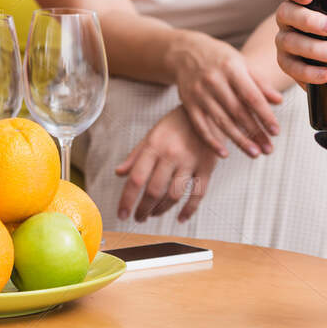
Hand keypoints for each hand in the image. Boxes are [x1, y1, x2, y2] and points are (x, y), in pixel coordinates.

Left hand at [114, 106, 221, 223]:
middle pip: (154, 191)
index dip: (127, 200)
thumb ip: (135, 155)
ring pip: (174, 195)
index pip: (136, 178)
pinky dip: (189, 209)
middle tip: (138, 218)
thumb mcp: (152, 134)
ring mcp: (190, 161)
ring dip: (161, 210)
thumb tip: (119, 173)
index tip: (122, 213)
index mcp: (154, 146)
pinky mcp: (207, 166)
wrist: (207, 110)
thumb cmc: (176, 123)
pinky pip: (198, 193)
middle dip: (143, 209)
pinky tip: (181, 217)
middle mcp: (171, 154)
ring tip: (153, 214)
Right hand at [167, 33, 281, 158]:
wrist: (185, 52)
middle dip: (255, 132)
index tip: (276, 131)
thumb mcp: (241, 63)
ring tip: (254, 153)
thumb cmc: (220, 58)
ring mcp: (199, 93)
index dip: (265, 115)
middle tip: (269, 149)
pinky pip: (201, 126)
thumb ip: (260, 82)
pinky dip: (211, 142)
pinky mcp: (188, 103)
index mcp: (231, 68)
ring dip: (239, 140)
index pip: (251, 96)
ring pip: (221, 122)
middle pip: (238, 112)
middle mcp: (214, 81)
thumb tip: (279, 101)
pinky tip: (224, 154)